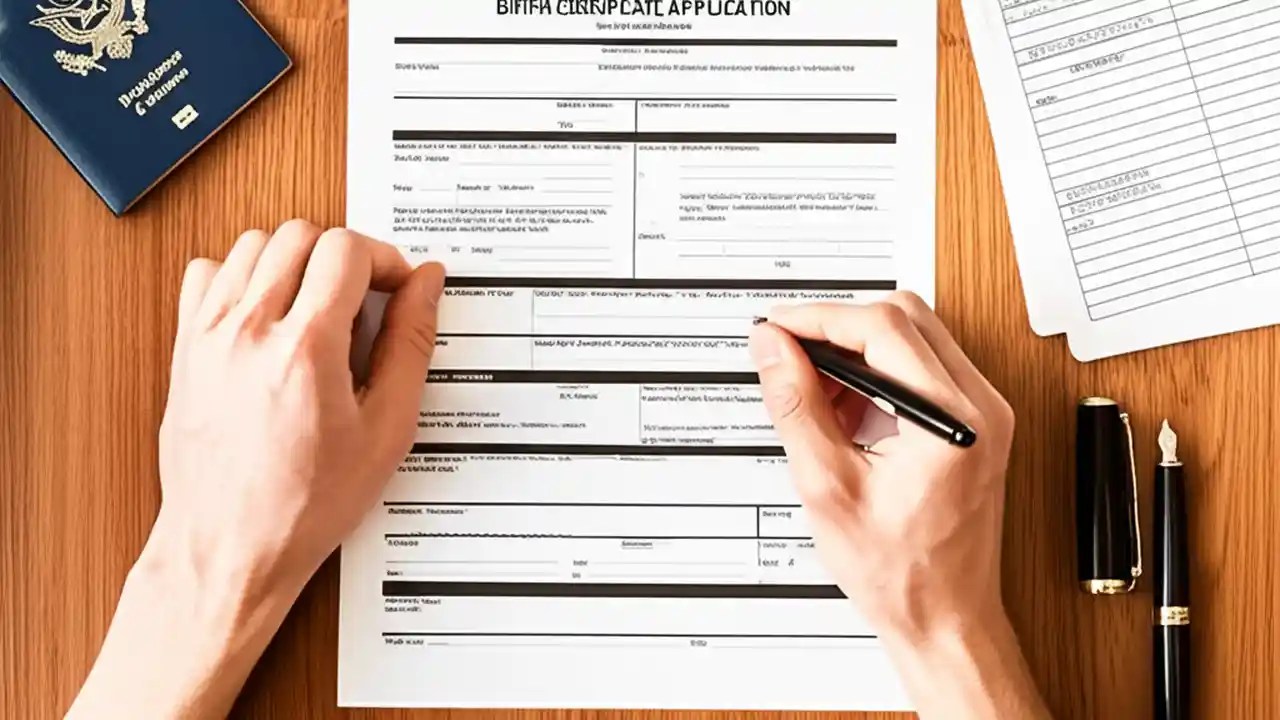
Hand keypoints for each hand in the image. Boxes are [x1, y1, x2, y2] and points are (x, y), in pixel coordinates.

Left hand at [67, 220, 444, 719]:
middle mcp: (249, 332)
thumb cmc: (304, 505)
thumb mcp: (385, 430)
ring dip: (293, 260)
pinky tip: (267, 313)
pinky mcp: (185, 348)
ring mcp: (209, 337)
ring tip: (316, 305)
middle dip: (342, 255)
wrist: (230, 547)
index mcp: (306, 349)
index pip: (346, 249)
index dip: (384, 258)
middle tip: (362, 296)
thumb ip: (409, 346)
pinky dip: (241, 276)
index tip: (395, 286)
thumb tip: (424, 287)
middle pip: (300, 235)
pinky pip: (206, 273)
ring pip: (252, 244)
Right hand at [750, 294, 1047, 718]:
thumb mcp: (828, 486)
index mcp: (953, 419)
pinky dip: (878, 372)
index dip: (819, 318)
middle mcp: (980, 406)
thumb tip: (774, 349)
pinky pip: (924, 367)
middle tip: (790, 355)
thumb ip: (796, 406)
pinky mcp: (976, 423)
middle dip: (838, 328)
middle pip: (903, 317)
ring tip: (814, 392)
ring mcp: (984, 413)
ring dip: (857, 349)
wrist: (944, 617)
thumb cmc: (902, 573)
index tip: (778, 328)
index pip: (882, 326)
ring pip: (913, 335)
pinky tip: (845, 410)